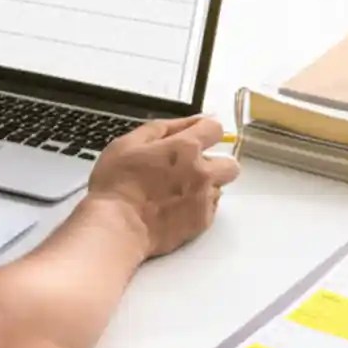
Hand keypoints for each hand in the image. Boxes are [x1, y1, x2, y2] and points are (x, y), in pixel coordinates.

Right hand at [86, 116, 239, 257]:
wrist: (119, 226)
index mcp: (186, 147)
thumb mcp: (128, 143)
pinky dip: (198, 206)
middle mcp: (202, 172)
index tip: (193, 137)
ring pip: (220, 187)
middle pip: (229, 163)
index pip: (216, 129)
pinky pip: (210, 209)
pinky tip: (176, 208)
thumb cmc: (117, 184)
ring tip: (179, 191)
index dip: (204, 131)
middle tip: (189, 169)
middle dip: (214, 163)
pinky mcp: (202, 222)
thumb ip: (163, 128)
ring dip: (205, 186)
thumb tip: (191, 121)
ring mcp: (204, 199)